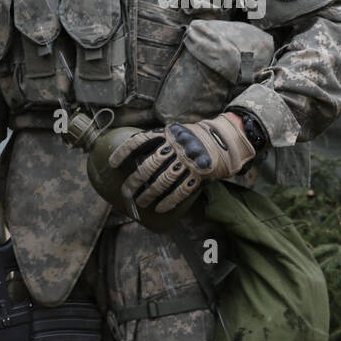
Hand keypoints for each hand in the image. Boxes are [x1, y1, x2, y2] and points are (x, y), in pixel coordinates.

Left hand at [107, 113, 255, 213]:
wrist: (228, 138)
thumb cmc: (198, 137)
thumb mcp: (179, 131)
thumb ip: (162, 140)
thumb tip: (139, 155)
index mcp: (168, 134)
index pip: (140, 141)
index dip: (124, 152)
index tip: (112, 163)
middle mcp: (176, 146)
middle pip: (149, 166)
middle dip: (134, 181)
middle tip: (126, 192)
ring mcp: (188, 161)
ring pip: (163, 181)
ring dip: (149, 194)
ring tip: (140, 202)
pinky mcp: (199, 174)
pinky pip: (180, 191)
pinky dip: (169, 201)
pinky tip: (160, 208)